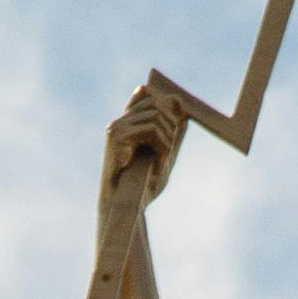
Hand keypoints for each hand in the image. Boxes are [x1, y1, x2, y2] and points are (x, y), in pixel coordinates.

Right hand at [103, 77, 190, 204]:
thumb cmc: (144, 184)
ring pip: (156, 115)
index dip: (164, 101)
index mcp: (127, 124)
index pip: (144, 94)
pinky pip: (151, 129)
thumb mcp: (165, 153)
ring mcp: (116, 127)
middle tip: (169, 149)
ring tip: (163, 159)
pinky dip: (162, 144)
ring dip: (167, 138)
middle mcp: (119, 122)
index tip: (178, 117)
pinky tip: (158, 161)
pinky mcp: (116, 136)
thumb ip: (173, 131)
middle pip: (155, 103)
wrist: (127, 205)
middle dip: (171, 123)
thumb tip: (181, 105)